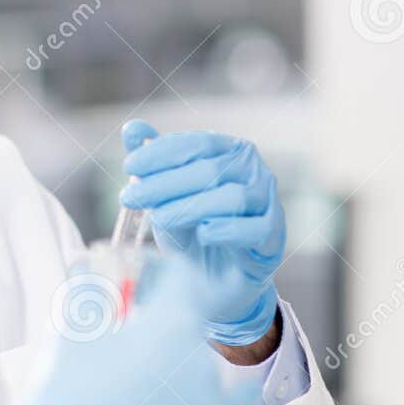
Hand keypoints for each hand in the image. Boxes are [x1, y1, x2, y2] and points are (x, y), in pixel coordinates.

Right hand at [16, 254, 262, 404]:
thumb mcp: (76, 328)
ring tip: (137, 367)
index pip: (182, 276)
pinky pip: (232, 400)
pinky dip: (229, 388)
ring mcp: (207, 395)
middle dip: (161, 314)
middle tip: (129, 321)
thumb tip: (88, 265)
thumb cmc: (73, 390)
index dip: (162, 268)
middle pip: (188, 318)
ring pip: (198, 358)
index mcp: (172, 321)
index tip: (147, 270)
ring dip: (175, 354)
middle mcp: (200, 354)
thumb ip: (88, 289)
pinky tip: (230, 382)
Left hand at [120, 120, 284, 345]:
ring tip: (158, 219)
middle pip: (210, 170)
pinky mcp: (273, 237)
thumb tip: (132, 129)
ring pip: (232, 197)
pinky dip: (227, 230)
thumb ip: (151, 162)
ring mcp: (267, 202)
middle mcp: (253, 170)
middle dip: (164, 184)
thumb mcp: (163, 194)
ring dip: (189, 208)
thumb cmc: (188, 226)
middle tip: (130, 197)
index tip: (130, 167)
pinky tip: (203, 234)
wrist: (210, 276)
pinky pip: (256, 229)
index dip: (161, 153)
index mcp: (229, 151)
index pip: (197, 143)